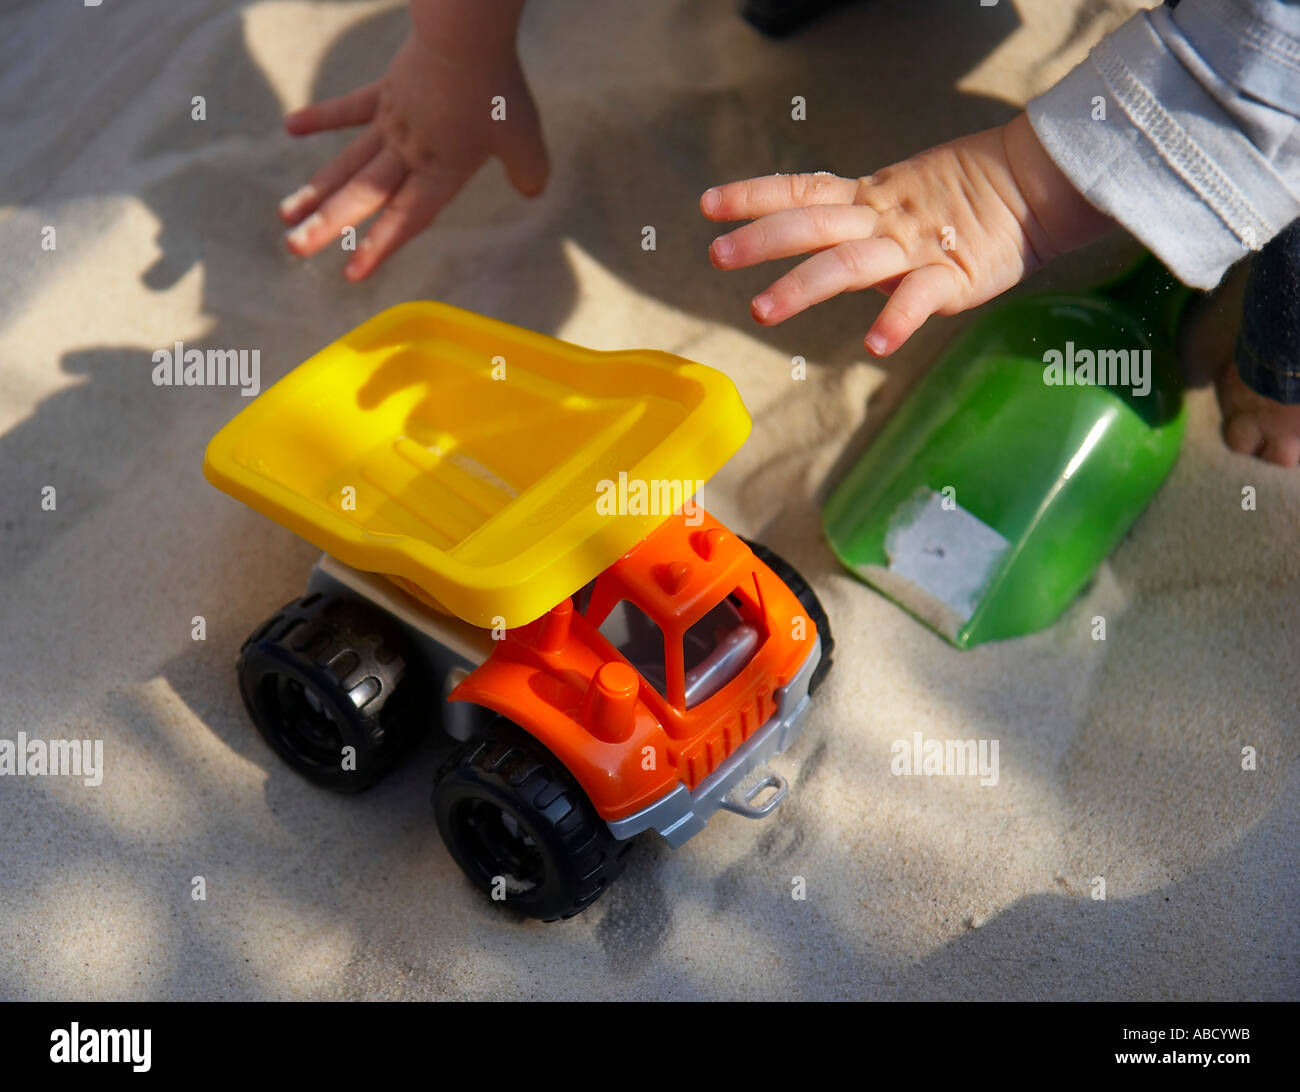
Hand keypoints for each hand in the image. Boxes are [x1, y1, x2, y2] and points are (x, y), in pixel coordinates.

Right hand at [278, 30, 547, 279]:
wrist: (466, 35)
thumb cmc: (497, 90)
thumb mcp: (526, 140)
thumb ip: (529, 172)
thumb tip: (532, 191)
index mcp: (440, 172)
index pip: (406, 219)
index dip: (380, 247)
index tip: (353, 274)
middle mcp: (408, 154)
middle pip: (363, 196)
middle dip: (328, 226)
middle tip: (294, 248)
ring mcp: (391, 123)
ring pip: (348, 163)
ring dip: (316, 190)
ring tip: (286, 215)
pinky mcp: (386, 91)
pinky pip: (350, 108)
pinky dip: (321, 117)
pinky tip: (290, 127)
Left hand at [700, 114, 1112, 354]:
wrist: (1035, 189)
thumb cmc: (962, 206)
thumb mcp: (898, 206)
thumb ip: (854, 228)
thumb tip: (806, 255)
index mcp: (866, 199)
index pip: (800, 191)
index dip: (753, 195)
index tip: (707, 206)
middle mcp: (881, 218)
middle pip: (811, 224)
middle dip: (761, 240)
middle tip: (716, 256)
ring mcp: (915, 247)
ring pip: (849, 262)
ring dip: (802, 285)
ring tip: (761, 310)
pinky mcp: (953, 276)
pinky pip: (919, 297)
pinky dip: (897, 319)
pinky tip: (874, 345)